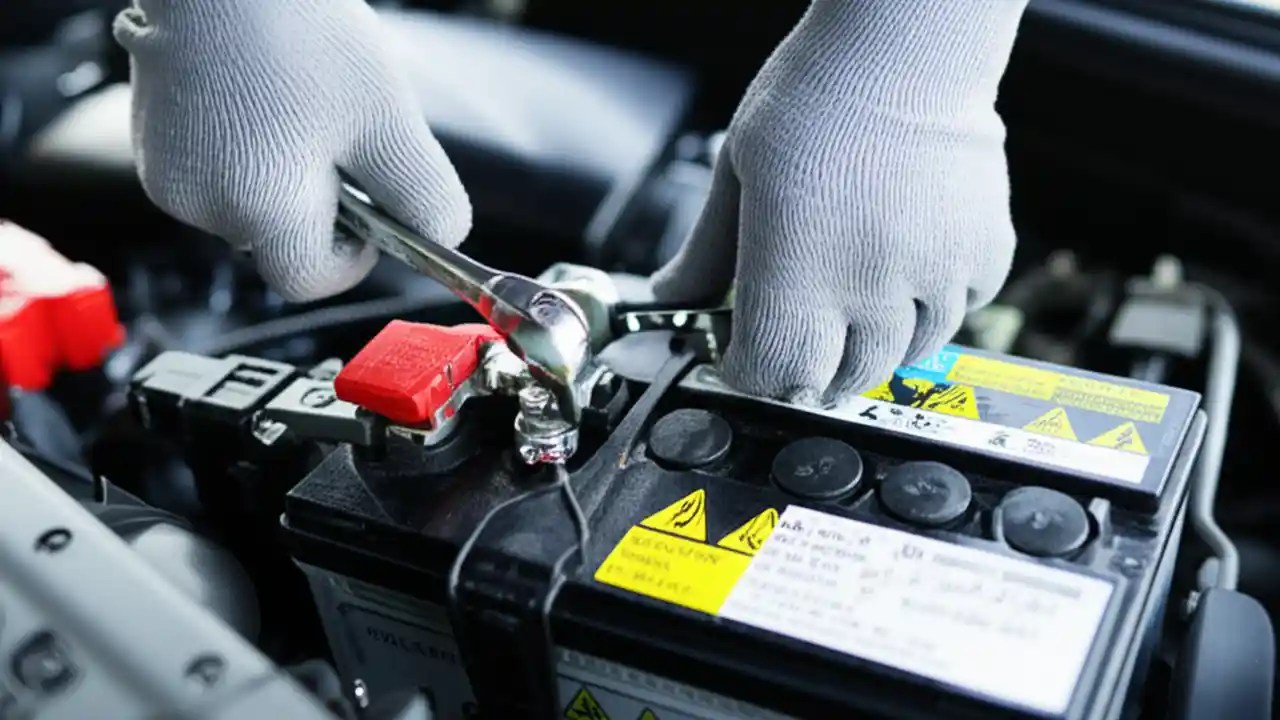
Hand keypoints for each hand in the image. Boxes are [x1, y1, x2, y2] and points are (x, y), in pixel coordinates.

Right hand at [115, 0, 469, 301]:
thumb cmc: (301, 35)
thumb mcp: (388, 123)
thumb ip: (423, 197)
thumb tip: (441, 240)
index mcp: (258, 209)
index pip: (309, 280)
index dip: (352, 257)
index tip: (372, 214)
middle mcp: (200, 204)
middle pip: (278, 243)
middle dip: (318, 207)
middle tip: (338, 141)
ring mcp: (167, 173)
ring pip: (246, 205)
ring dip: (280, 175)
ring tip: (294, 108)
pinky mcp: (151, 142)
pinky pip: (214, 172)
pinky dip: (244, 151)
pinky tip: (258, 99)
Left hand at [652, 0, 1027, 403]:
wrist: (907, 46)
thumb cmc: (817, 96)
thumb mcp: (737, 171)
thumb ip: (708, 251)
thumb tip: (675, 296)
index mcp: (798, 278)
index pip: (775, 375)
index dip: (755, 374)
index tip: (748, 354)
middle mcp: (871, 291)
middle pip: (843, 378)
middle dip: (814, 370)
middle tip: (799, 336)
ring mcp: (935, 278)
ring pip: (906, 356)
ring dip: (875, 346)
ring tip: (854, 303)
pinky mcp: (984, 254)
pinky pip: (963, 312)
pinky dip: (934, 307)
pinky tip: (909, 270)